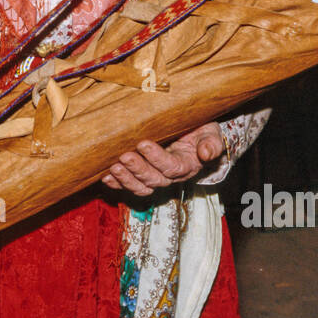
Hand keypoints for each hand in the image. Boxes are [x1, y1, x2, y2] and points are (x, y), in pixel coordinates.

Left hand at [102, 122, 227, 196]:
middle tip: (124, 156)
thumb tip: (206, 153)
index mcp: (186, 166)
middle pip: (153, 180)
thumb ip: (212, 144)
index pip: (171, 167)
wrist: (196, 134)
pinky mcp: (142, 176)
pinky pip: (129, 185)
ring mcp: (155, 177)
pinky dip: (117, 183)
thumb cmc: (202, 131)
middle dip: (138, 169)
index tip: (143, 143)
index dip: (157, 158)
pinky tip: (105, 177)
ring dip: (125, 179)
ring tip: (113, 167)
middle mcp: (170, 176)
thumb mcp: (212, 134)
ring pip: (140, 186)